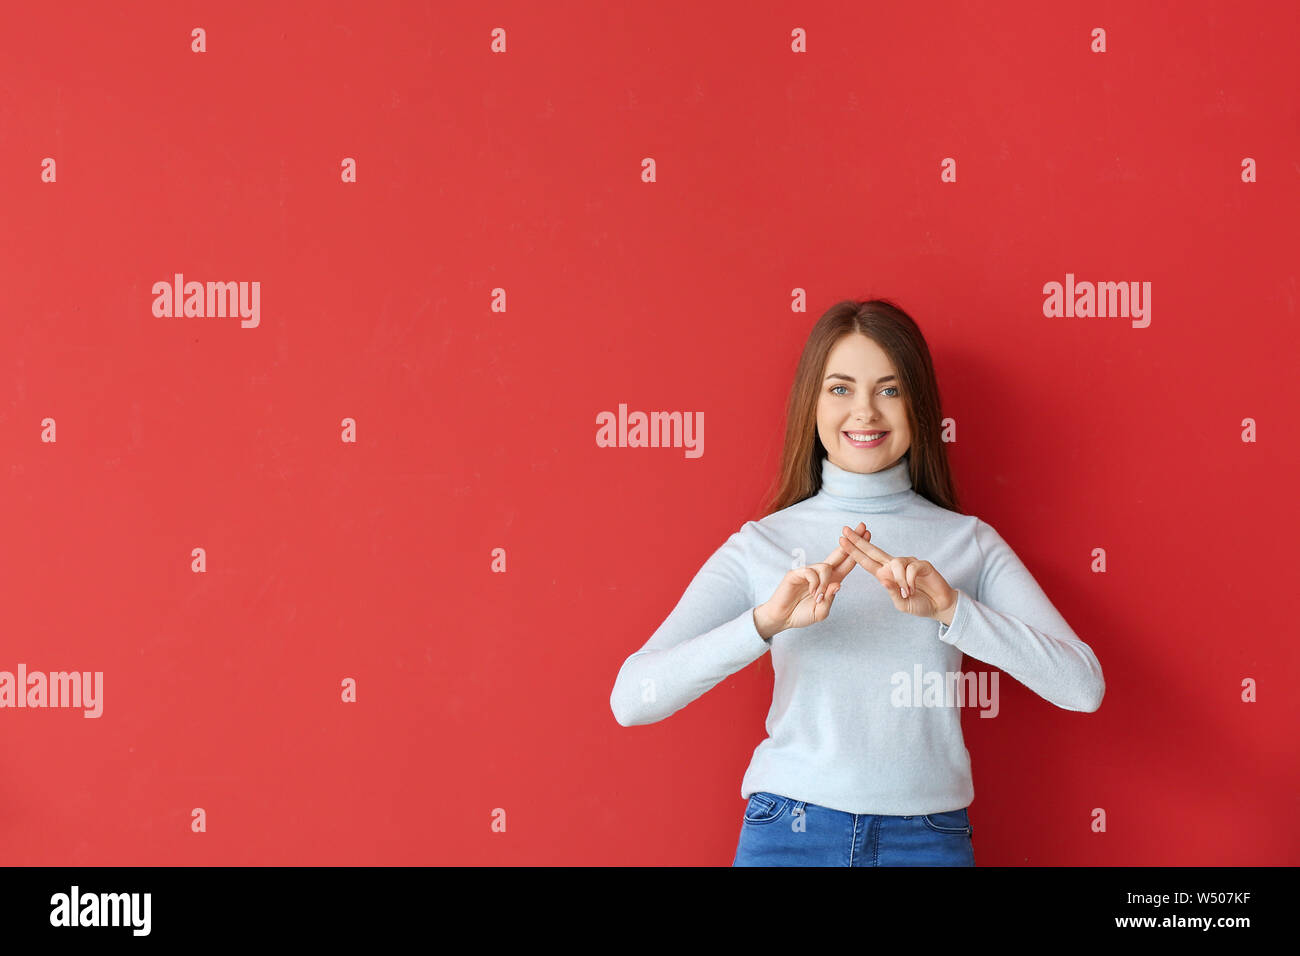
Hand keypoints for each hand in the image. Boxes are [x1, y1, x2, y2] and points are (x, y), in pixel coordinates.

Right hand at [755, 522, 866, 637]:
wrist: (782, 619)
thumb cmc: (801, 614)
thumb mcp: (821, 612)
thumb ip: (830, 599)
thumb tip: (838, 584)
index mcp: (831, 581)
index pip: (847, 563)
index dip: (857, 551)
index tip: (868, 536)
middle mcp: (821, 574)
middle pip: (839, 553)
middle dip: (852, 541)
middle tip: (863, 526)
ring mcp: (808, 572)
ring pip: (825, 567)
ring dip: (824, 583)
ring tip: (818, 597)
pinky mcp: (796, 573)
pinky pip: (810, 572)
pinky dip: (814, 584)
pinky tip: (811, 593)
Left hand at [837, 524, 955, 621]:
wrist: (939, 607)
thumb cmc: (919, 604)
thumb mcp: (901, 603)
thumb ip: (892, 592)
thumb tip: (883, 579)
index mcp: (885, 575)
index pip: (866, 561)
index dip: (854, 551)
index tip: (841, 539)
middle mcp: (895, 566)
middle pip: (874, 550)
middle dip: (858, 541)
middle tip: (845, 530)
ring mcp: (909, 563)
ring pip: (896, 563)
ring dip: (900, 580)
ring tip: (907, 593)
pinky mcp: (922, 564)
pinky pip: (911, 568)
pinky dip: (910, 581)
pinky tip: (913, 590)